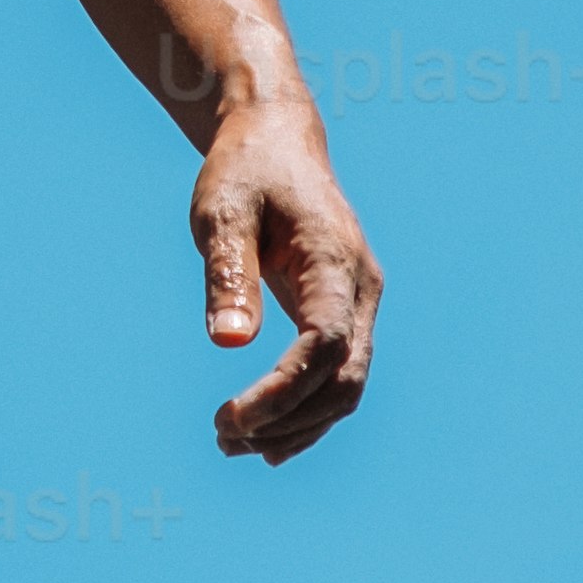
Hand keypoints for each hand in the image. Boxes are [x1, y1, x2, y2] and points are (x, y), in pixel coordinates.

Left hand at [192, 96, 379, 460]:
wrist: (276, 140)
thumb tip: (227, 342)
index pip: (325, 344)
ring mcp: (358, 302)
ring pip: (347, 388)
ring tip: (231, 442)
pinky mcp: (343, 312)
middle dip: (288, 420)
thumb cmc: (245, 171)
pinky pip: (338, 377)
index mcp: (335, 261)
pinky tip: (265, 438)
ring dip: (297, 426)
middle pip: (345, 380)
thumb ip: (228, 275)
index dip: (284, 391)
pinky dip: (306, 414)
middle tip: (224, 437)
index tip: (231, 416)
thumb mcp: (222, 212)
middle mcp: (360, 288)